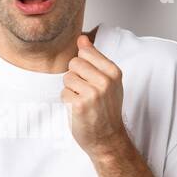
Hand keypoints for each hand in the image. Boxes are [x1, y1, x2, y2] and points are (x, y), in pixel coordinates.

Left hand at [63, 33, 128, 158]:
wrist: (107, 138)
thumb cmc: (106, 109)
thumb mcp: (108, 81)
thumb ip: (95, 58)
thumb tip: (81, 38)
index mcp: (113, 72)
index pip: (86, 52)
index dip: (83, 65)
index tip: (91, 79)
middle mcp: (105, 81)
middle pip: (74, 63)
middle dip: (76, 77)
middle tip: (86, 92)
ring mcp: (92, 93)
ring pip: (67, 78)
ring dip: (71, 90)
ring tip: (83, 101)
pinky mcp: (79, 105)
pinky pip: (63, 93)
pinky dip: (67, 102)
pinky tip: (79, 110)